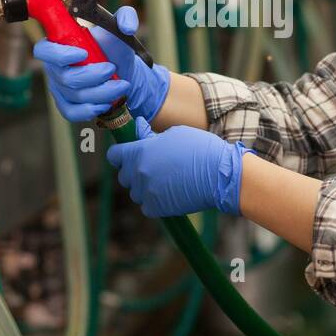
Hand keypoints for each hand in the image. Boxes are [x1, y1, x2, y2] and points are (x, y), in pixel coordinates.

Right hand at [32, 5, 170, 122]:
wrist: (121, 70)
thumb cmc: (113, 47)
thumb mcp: (119, 28)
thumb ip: (126, 17)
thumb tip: (127, 26)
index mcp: (59, 44)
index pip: (44, 50)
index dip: (60, 55)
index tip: (84, 53)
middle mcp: (55, 68)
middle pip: (65, 77)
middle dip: (93, 76)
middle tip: (112, 69)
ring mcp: (59, 87)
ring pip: (75, 96)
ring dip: (102, 92)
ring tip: (121, 85)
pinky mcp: (67, 104)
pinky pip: (71, 112)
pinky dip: (88, 110)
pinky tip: (104, 104)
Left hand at [106, 118, 251, 218]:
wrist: (221, 175)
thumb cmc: (200, 149)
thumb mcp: (174, 134)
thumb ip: (150, 135)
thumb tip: (138, 127)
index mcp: (140, 152)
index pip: (114, 155)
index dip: (121, 153)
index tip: (129, 153)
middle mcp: (139, 173)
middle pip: (124, 175)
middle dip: (134, 170)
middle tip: (155, 166)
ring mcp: (147, 192)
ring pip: (135, 192)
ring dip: (145, 186)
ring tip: (166, 179)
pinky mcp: (157, 208)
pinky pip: (146, 206)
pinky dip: (154, 201)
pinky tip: (169, 192)